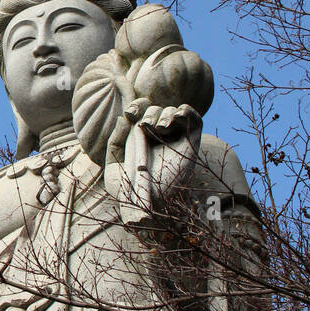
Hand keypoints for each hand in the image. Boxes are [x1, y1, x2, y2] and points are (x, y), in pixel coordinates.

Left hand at [106, 98, 201, 220]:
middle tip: (145, 126)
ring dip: (165, 113)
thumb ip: (116, 140)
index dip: (137, 105)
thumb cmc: (129, 190)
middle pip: (157, 109)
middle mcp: (159, 137)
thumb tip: (123, 117)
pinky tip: (176, 117)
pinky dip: (187, 112)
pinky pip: (195, 119)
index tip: (130, 114)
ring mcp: (175, 140)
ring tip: (159, 128)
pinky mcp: (191, 145)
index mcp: (140, 138)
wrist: (148, 205)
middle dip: (150, 112)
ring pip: (174, 111)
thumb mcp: (113, 163)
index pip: (142, 110)